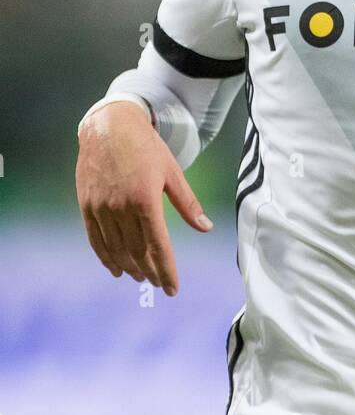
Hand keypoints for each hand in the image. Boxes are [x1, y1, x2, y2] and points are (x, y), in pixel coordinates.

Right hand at [76, 100, 212, 296]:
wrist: (108, 126)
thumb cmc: (145, 147)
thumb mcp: (172, 172)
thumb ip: (188, 203)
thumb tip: (206, 228)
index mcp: (145, 200)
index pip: (158, 245)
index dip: (166, 270)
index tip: (173, 288)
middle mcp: (121, 207)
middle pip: (136, 251)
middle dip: (150, 271)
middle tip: (159, 283)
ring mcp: (101, 207)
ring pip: (116, 249)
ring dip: (129, 267)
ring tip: (141, 277)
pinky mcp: (87, 205)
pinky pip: (96, 239)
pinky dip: (105, 257)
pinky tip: (115, 268)